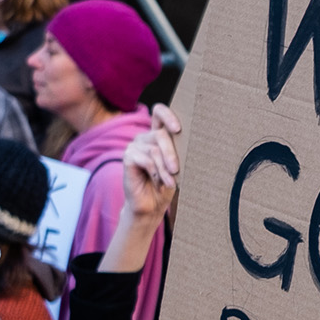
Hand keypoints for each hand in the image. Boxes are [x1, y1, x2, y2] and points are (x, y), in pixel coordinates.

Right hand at [122, 104, 180, 221]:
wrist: (151, 206)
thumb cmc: (166, 185)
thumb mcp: (177, 167)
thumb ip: (178, 152)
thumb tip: (191, 143)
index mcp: (156, 135)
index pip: (159, 112)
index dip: (168, 115)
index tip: (178, 129)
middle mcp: (144, 138)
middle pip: (160, 134)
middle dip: (171, 153)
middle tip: (176, 170)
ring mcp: (134, 147)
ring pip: (154, 150)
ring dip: (164, 169)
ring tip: (170, 182)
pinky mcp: (128, 158)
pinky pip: (145, 160)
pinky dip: (155, 173)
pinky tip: (158, 183)